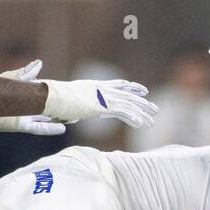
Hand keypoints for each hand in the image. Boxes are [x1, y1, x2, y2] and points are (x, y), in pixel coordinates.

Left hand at [0, 60, 66, 135]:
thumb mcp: (12, 79)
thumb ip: (27, 73)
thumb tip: (40, 63)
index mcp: (24, 93)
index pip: (42, 92)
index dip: (54, 92)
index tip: (66, 91)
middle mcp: (26, 106)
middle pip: (46, 107)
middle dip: (59, 107)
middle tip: (74, 106)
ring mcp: (24, 116)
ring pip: (45, 118)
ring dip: (58, 118)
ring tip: (73, 118)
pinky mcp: (21, 125)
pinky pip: (39, 128)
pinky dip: (51, 129)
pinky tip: (63, 128)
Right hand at [40, 78, 157, 127]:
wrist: (54, 97)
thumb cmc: (56, 100)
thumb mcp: (69, 102)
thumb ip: (76, 109)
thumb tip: (73, 117)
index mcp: (97, 85)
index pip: (120, 85)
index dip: (133, 87)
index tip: (144, 91)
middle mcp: (102, 89)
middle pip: (128, 95)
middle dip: (143, 103)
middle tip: (155, 109)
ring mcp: (103, 97)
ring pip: (128, 104)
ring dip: (141, 113)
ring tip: (151, 121)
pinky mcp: (102, 106)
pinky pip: (122, 112)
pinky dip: (133, 118)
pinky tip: (141, 124)